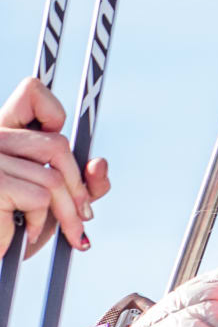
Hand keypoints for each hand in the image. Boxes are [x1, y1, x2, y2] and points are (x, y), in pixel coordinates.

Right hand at [0, 77, 109, 258]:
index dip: (55, 109)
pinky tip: (28, 233)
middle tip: (82, 216)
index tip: (62, 132)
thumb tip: (99, 164)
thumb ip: (79, 184)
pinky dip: (44, 222)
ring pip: (54, 176)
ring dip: (69, 213)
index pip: (31, 92)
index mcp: (2, 131)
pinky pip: (40, 197)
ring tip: (67, 234)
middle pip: (58, 145)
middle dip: (78, 187)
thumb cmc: (13, 228)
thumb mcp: (52, 203)